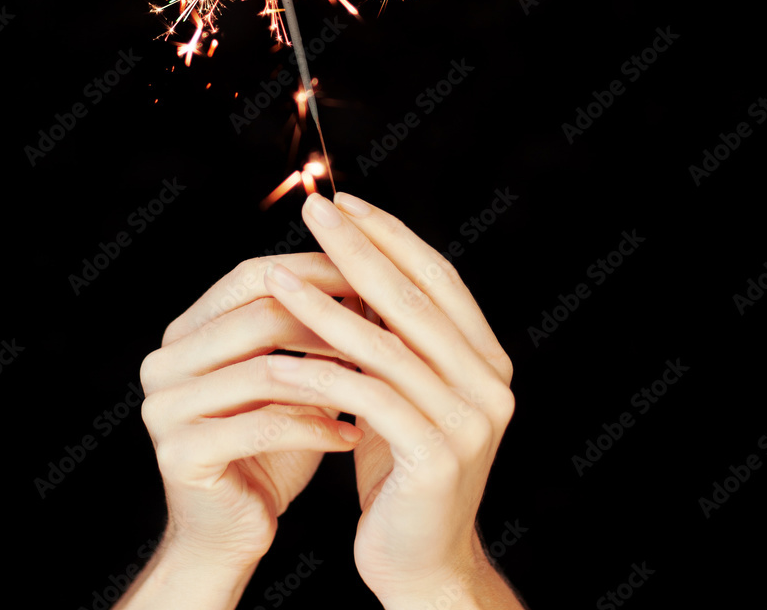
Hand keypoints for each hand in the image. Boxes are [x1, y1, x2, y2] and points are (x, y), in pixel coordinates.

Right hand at [137, 251, 364, 570]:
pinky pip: (262, 427)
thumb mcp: (288, 380)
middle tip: (383, 326)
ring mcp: (166, 407)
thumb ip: (310, 330)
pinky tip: (353, 436)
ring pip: (263, 370)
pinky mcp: (181, 453)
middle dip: (328, 319)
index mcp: (185, 332)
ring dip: (328, 375)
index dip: (312, 271)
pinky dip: (315, 428)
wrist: (226, 534)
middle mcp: (164, 361)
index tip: (370, 274)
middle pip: (258, 316)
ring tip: (377, 382)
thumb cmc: (266, 449)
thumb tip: (367, 275)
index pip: (251, 276)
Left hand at [261, 193, 514, 603]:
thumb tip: (351, 261)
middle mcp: (489, 384)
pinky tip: (279, 353)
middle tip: (315, 209)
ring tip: (276, 274)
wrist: (422, 564)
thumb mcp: (404, 392)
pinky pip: (366, 397)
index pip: (438, 278)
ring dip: (324, 305)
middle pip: (414, 299)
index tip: (343, 202)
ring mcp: (469, 421)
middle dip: (358, 248)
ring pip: (386, 344)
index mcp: (487, 359)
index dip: (390, 236)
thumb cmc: (402, 472)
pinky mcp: (436, 456)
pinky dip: (319, 370)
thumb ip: (396, 337)